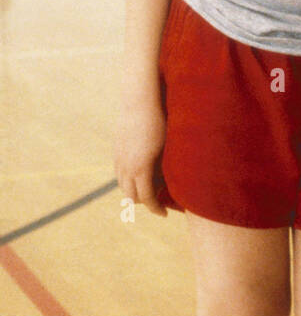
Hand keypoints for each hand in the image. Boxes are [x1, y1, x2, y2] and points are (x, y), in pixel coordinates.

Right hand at [115, 102, 167, 216]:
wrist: (140, 101)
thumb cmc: (160, 122)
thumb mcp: (167, 148)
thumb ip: (165, 169)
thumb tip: (169, 184)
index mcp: (141, 169)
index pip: (147, 199)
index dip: (156, 209)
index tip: (164, 214)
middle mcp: (126, 167)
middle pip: (131, 196)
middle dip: (144, 202)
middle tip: (157, 202)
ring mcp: (119, 158)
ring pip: (123, 185)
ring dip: (133, 191)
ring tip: (148, 188)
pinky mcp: (116, 150)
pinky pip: (119, 173)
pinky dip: (128, 179)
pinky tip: (139, 174)